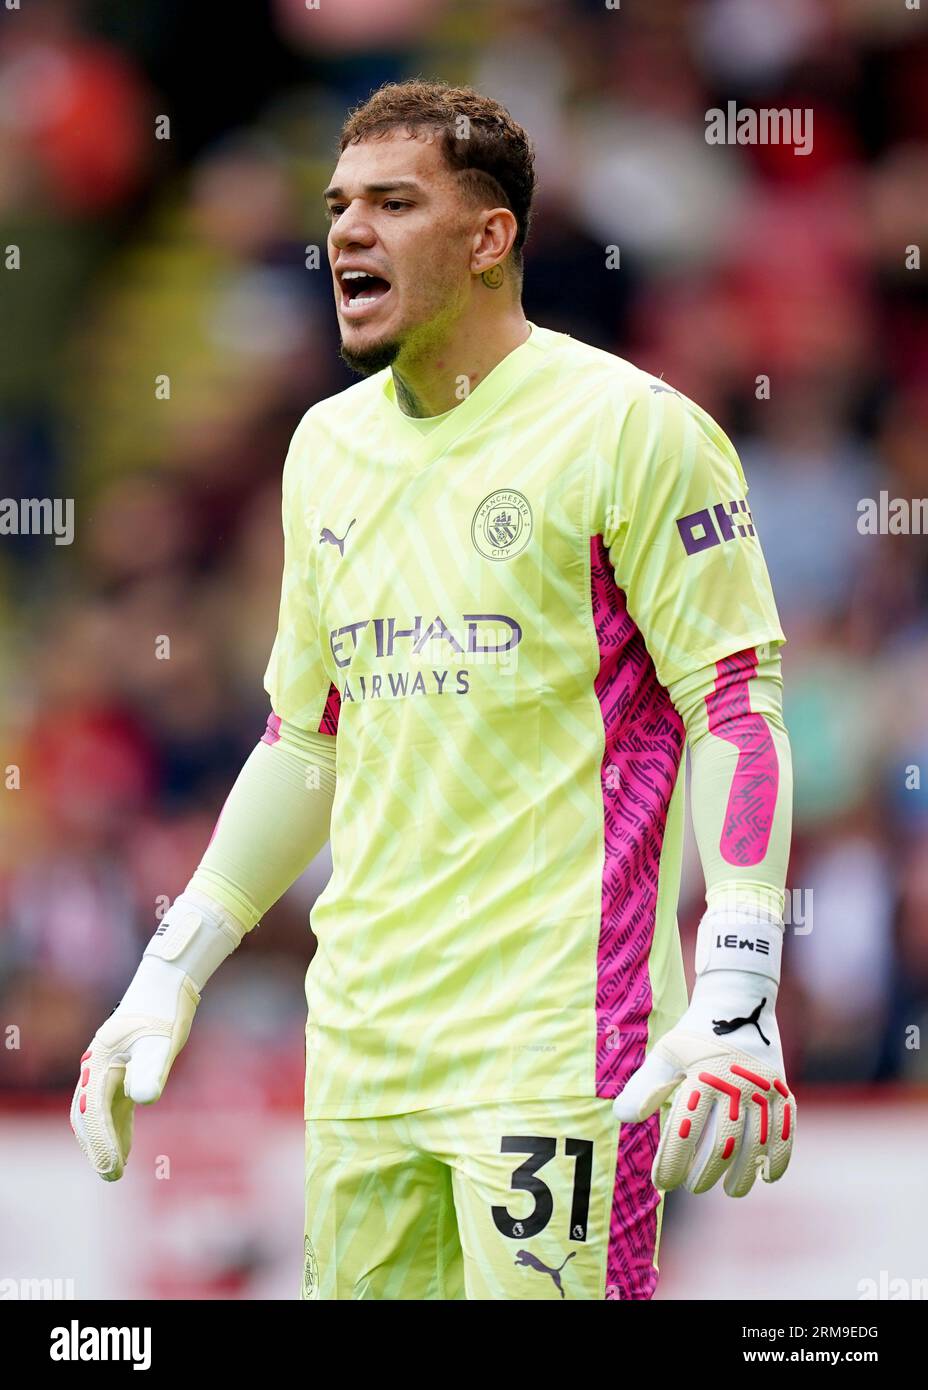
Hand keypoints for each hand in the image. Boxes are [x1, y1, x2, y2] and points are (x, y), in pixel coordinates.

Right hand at [70, 957, 199, 1181]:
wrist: (166, 986)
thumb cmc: (163, 1012)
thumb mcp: (161, 1042)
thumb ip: (152, 1069)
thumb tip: (143, 1100)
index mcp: (100, 1063)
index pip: (95, 1112)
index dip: (102, 1142)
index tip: (113, 1168)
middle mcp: (97, 1069)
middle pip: (87, 1117)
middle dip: (96, 1147)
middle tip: (111, 1175)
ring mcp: (107, 1071)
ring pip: (97, 1115)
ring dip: (104, 1142)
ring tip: (116, 1169)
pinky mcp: (121, 1072)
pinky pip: (110, 1108)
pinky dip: (115, 1129)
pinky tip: (127, 1148)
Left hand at [613, 965, 794, 1197]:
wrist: (739, 1002)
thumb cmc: (696, 1033)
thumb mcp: (667, 1053)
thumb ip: (645, 1086)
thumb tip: (623, 1118)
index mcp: (702, 1078)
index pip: (684, 1133)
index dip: (672, 1163)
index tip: (663, 1182)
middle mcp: (736, 1086)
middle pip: (722, 1146)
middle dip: (705, 1173)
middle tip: (692, 1186)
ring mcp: (763, 1091)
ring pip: (755, 1147)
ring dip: (743, 1175)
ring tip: (729, 1190)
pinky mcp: (783, 1092)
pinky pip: (785, 1133)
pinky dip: (778, 1159)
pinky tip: (767, 1177)